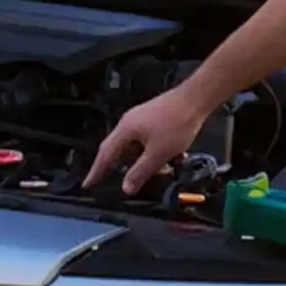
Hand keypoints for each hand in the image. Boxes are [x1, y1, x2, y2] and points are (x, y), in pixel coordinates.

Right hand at [82, 88, 208, 194]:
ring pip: (138, 146)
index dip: (96, 171)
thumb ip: (141, 171)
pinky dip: (156, 151)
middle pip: (121, 150)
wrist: (197, 98)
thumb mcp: (159, 153)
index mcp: (125, 130)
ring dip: (146, 160)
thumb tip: (126, 188)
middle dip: (127, 167)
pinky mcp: (156, 117)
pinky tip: (172, 157)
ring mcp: (143, 118)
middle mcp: (130, 122)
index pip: (105, 155)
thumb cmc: (177, 124)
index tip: (88, 184)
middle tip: (129, 182)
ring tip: (161, 170)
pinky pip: (149, 139)